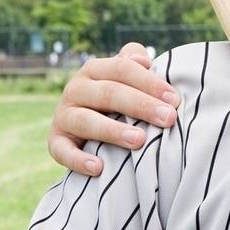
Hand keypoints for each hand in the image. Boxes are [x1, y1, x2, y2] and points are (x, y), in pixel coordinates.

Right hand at [47, 42, 180, 175]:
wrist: (90, 128)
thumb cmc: (121, 98)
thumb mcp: (128, 78)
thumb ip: (136, 65)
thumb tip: (143, 60)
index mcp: (95, 69)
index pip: (123, 68)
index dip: (150, 82)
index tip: (174, 99)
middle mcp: (76, 89)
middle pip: (108, 93)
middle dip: (141, 105)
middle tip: (168, 119)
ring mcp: (63, 115)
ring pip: (85, 120)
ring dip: (113, 130)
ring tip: (139, 140)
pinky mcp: (55, 140)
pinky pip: (62, 151)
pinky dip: (78, 160)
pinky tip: (98, 168)